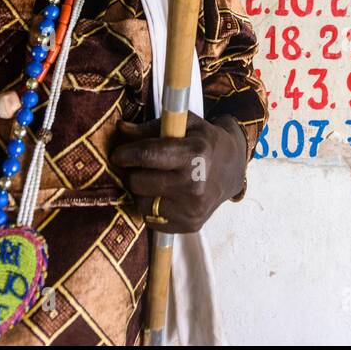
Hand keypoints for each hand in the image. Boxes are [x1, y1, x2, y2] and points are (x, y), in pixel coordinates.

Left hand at [111, 113, 246, 233]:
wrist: (232, 168)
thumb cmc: (204, 141)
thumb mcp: (185, 124)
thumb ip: (151, 127)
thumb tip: (121, 129)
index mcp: (195, 154)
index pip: (147, 156)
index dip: (125, 154)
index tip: (118, 155)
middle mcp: (195, 185)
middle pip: (138, 182)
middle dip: (132, 173)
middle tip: (139, 167)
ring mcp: (193, 209)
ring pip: (141, 203)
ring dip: (141, 192)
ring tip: (153, 180)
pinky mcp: (190, 226)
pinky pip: (152, 220)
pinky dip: (152, 207)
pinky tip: (164, 195)